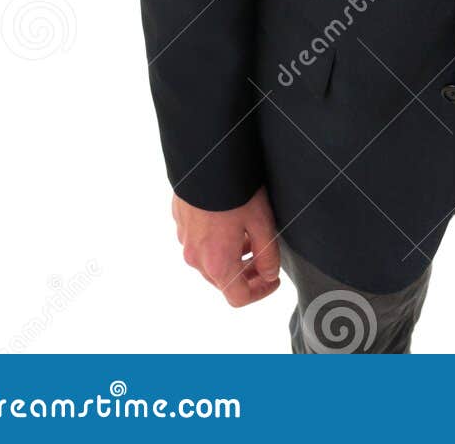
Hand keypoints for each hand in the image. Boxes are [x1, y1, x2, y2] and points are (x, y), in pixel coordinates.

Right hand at [172, 185, 280, 307]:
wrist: (205, 157)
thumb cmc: (235, 190)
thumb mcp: (262, 222)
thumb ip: (268, 254)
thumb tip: (270, 274)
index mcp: (217, 263)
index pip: (238, 297)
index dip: (260, 292)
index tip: (273, 280)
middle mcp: (196, 257)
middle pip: (223, 281)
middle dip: (246, 275)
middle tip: (264, 261)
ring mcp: (184, 240)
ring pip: (210, 262)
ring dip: (231, 258)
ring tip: (249, 239)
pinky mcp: (181, 223)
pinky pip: (199, 243)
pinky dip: (216, 242)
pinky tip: (230, 223)